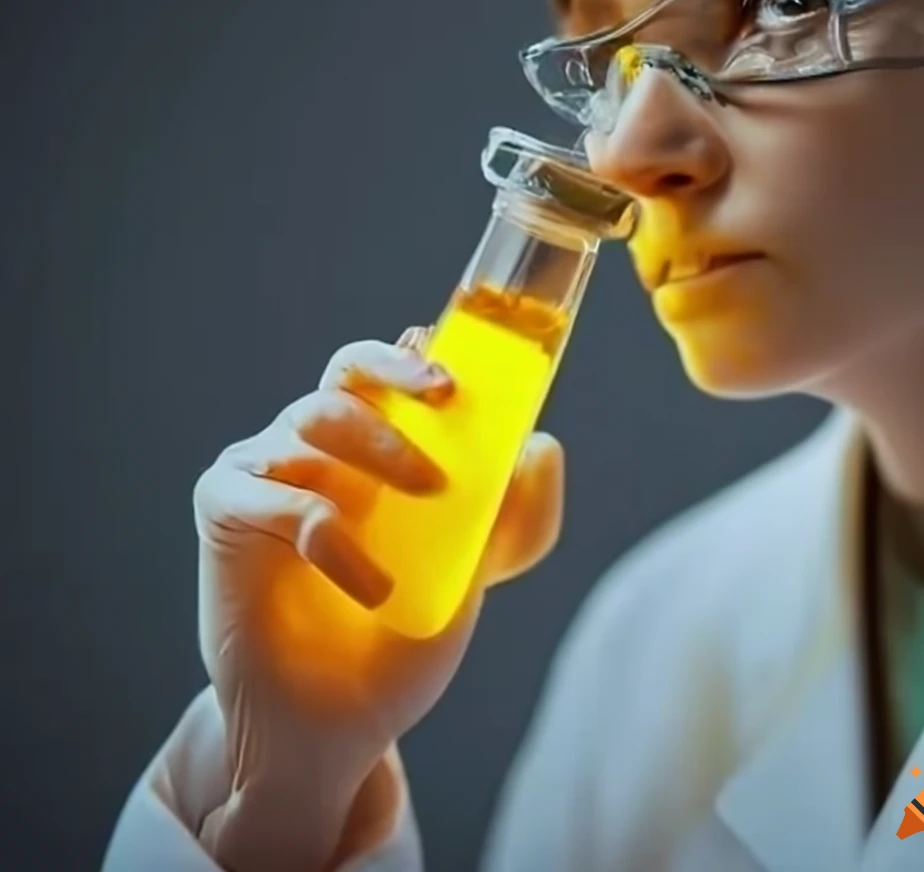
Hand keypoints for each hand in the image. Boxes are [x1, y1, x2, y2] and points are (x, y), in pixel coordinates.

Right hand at [192, 329, 563, 869]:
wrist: (339, 722)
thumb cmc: (400, 639)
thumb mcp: (474, 575)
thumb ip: (514, 518)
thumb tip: (543, 446)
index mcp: (375, 449)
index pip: (391, 372)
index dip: (418, 354)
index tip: (457, 366)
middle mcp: (321, 448)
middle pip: (348, 369)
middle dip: (398, 372)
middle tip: (444, 396)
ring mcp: (270, 471)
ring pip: (313, 417)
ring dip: (378, 449)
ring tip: (426, 501)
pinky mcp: (228, 508)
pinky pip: (274, 491)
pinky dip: (324, 527)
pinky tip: (365, 580)